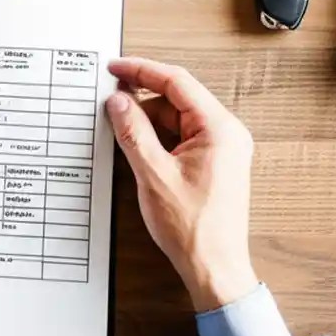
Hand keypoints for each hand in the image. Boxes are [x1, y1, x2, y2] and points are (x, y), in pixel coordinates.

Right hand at [105, 57, 257, 311]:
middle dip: (141, 101)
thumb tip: (117, 102)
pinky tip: (137, 149)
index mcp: (219, 129)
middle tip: (109, 105)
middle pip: (176, 100)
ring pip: (176, 119)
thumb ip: (133, 132)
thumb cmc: (194, 228)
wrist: (214, 267)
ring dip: (147, 123)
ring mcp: (221, 148)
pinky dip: (157, 139)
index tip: (114, 68)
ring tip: (121, 136)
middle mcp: (226, 133)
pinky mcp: (213, 163)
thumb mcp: (153, 174)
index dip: (142, 71)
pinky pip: (180, 138)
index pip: (177, 82)